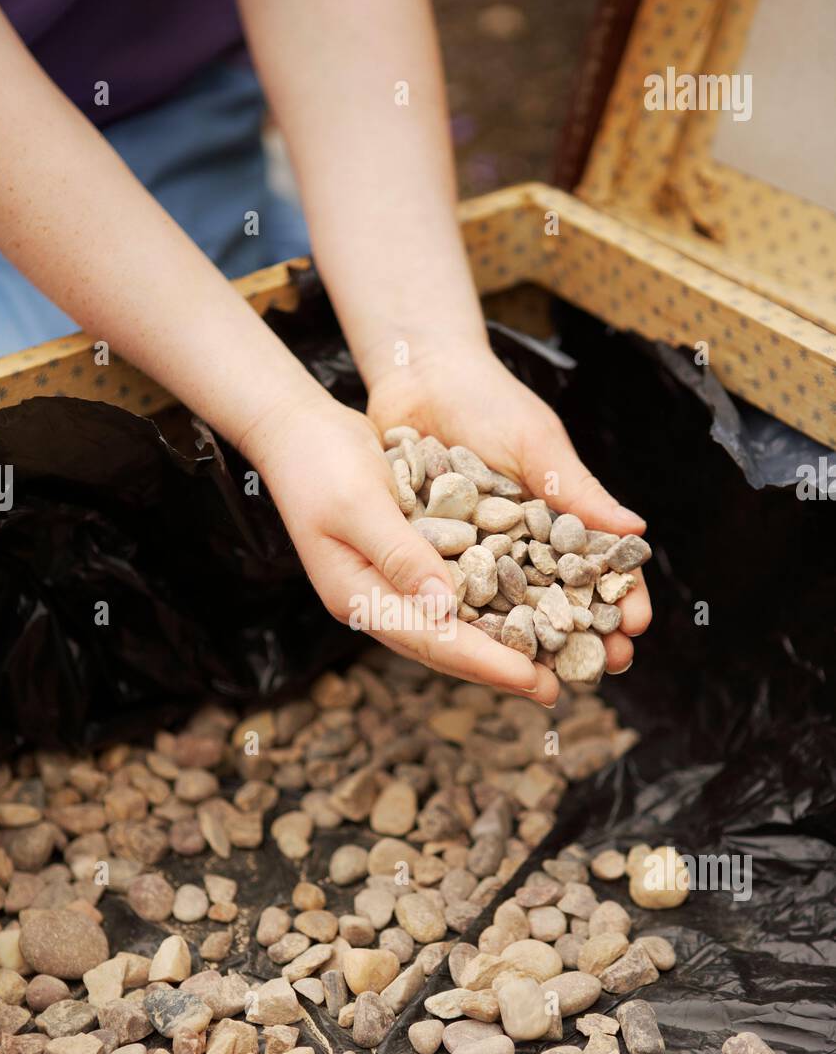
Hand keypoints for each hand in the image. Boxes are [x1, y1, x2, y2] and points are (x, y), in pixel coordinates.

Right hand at [240, 395, 558, 704]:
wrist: (296, 431)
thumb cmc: (319, 462)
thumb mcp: (359, 503)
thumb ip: (400, 554)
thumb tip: (445, 605)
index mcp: (357, 595)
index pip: (431, 641)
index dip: (485, 663)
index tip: (532, 679)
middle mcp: (375, 600)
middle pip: (446, 647)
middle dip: (499, 669)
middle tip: (554, 689)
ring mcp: (388, 584)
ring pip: (451, 627)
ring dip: (498, 646)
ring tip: (546, 664)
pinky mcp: (405, 563)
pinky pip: (453, 596)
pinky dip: (488, 608)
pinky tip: (523, 611)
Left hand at [368, 340, 651, 673]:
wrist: (418, 377)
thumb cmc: (485, 400)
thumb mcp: (535, 444)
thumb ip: (576, 491)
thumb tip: (636, 531)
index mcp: (559, 517)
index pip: (602, 566)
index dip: (622, 597)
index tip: (635, 625)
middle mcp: (523, 542)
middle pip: (562, 602)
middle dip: (586, 637)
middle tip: (605, 668)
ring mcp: (479, 553)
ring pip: (510, 611)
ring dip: (531, 645)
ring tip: (547, 676)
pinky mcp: (435, 555)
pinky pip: (454, 596)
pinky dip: (469, 624)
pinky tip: (479, 652)